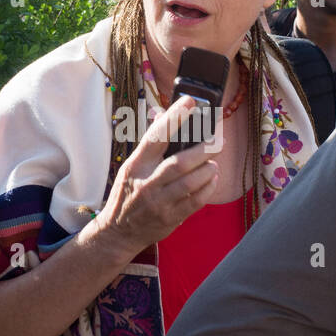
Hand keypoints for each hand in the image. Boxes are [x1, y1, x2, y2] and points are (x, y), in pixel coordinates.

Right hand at [95, 94, 220, 256]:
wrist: (117, 233)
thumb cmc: (127, 195)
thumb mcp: (131, 168)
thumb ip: (150, 145)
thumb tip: (162, 115)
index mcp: (135, 166)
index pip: (155, 137)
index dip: (173, 118)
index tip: (189, 102)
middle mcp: (146, 184)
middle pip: (180, 162)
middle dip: (204, 148)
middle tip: (218, 138)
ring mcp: (159, 203)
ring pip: (190, 182)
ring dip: (208, 169)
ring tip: (213, 162)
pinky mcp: (170, 219)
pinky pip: (195, 201)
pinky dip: (208, 188)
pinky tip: (212, 179)